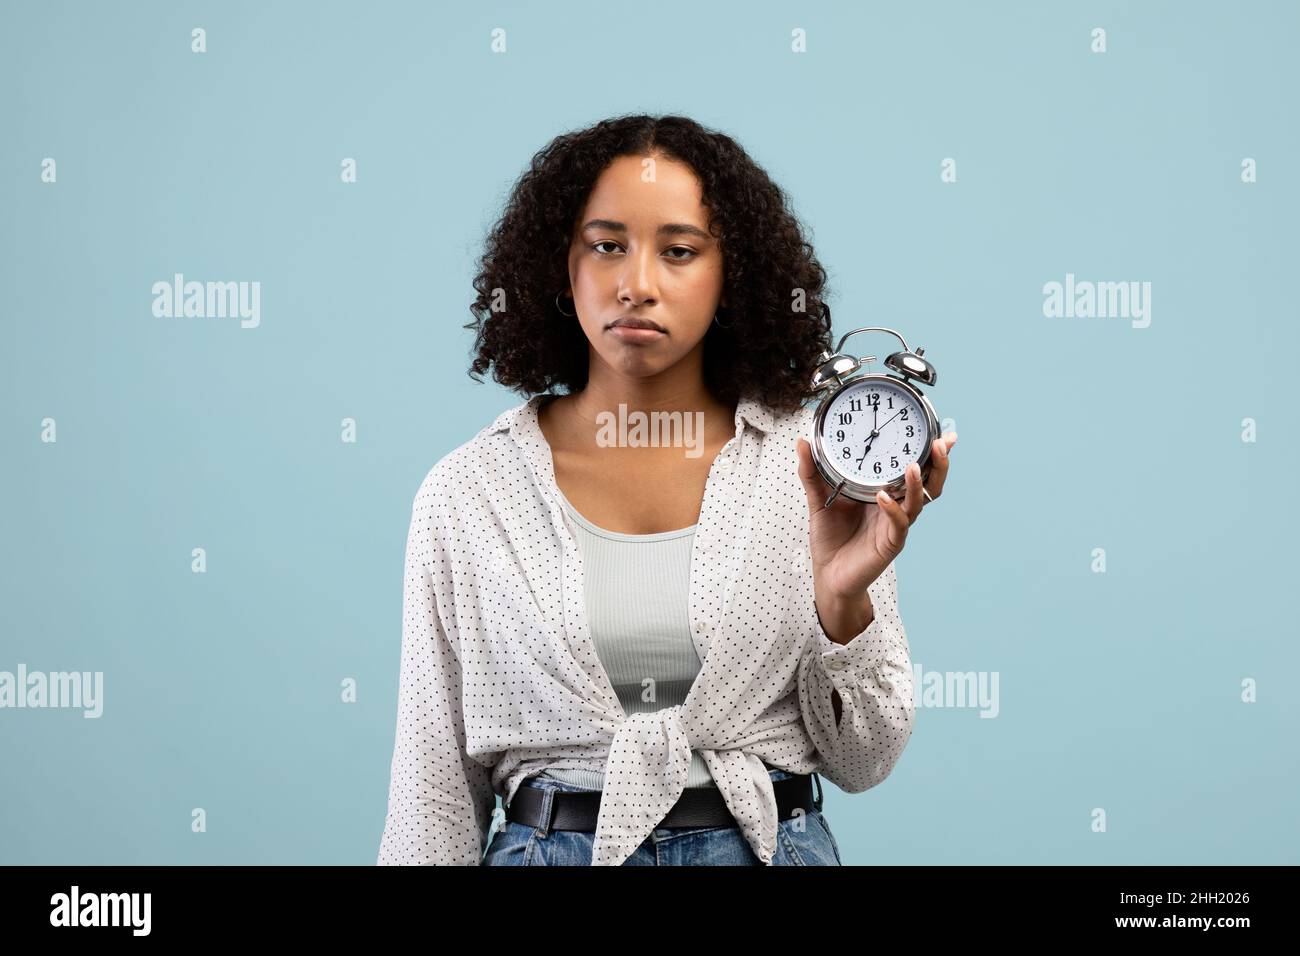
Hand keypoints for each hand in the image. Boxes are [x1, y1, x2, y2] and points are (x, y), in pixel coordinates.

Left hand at [795, 432, 956, 603]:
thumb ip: (812, 471)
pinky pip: (898, 524)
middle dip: (939, 463)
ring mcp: (895, 525)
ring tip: (914, 466)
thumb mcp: (819, 498)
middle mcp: (896, 506)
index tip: (938, 429)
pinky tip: (883, 497)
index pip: (914, 467)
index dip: (928, 451)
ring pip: (918, 503)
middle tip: (940, 443)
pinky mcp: (890, 544)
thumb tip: (802, 442)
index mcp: (885, 492)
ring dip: (918, 483)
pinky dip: (892, 510)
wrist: (828, 573)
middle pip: (929, 483)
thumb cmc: (831, 537)